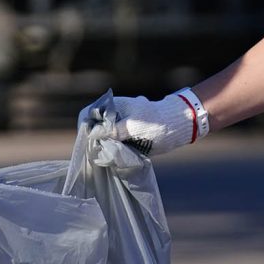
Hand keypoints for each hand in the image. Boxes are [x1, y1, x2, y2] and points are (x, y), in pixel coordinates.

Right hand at [77, 87, 209, 156]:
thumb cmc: (156, 122)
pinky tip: (114, 157)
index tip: (87, 140)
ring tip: (105, 156)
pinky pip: (115, 143)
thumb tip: (94, 134)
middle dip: (94, 139)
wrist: (178, 127)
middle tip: (96, 151)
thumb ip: (113, 130)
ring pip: (105, 136)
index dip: (86, 126)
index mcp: (114, 106)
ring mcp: (121, 126)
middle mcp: (115, 115)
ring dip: (104, 146)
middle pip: (95, 126)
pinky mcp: (128, 136)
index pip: (90, 112)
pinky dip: (113, 150)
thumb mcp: (133, 126)